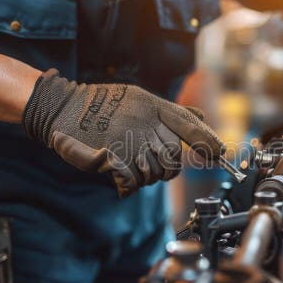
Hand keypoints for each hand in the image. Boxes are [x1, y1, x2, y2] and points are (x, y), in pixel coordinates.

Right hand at [23, 69, 222, 196]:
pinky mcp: (113, 158)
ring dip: (147, 177)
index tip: (219, 154)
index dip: (206, 141)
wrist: (64, 107)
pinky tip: (120, 176)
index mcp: (153, 105)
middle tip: (151, 163)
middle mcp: (144, 123)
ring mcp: (129, 140)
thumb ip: (172, 111)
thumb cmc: (104, 104)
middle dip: (167, 168)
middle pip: (173, 157)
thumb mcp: (140, 98)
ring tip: (131, 165)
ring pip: (156, 173)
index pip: (189, 124)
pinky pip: (134, 182)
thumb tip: (202, 117)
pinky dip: (128, 185)